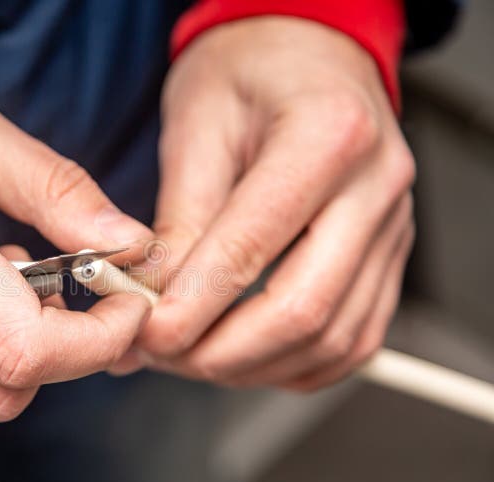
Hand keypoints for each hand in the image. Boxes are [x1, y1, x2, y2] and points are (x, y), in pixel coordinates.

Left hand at [132, 17, 414, 389]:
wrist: (303, 54)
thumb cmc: (248, 72)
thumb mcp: (197, 127)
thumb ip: (180, 219)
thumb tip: (157, 296)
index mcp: (326, 135)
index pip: (254, 248)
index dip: (194, 305)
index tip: (149, 333)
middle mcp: (377, 185)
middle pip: (304, 310)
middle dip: (222, 353)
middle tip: (166, 355)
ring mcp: (393, 226)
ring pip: (333, 338)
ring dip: (256, 366)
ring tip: (196, 357)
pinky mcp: (389, 255)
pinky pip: (355, 337)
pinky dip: (297, 364)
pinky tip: (250, 357)